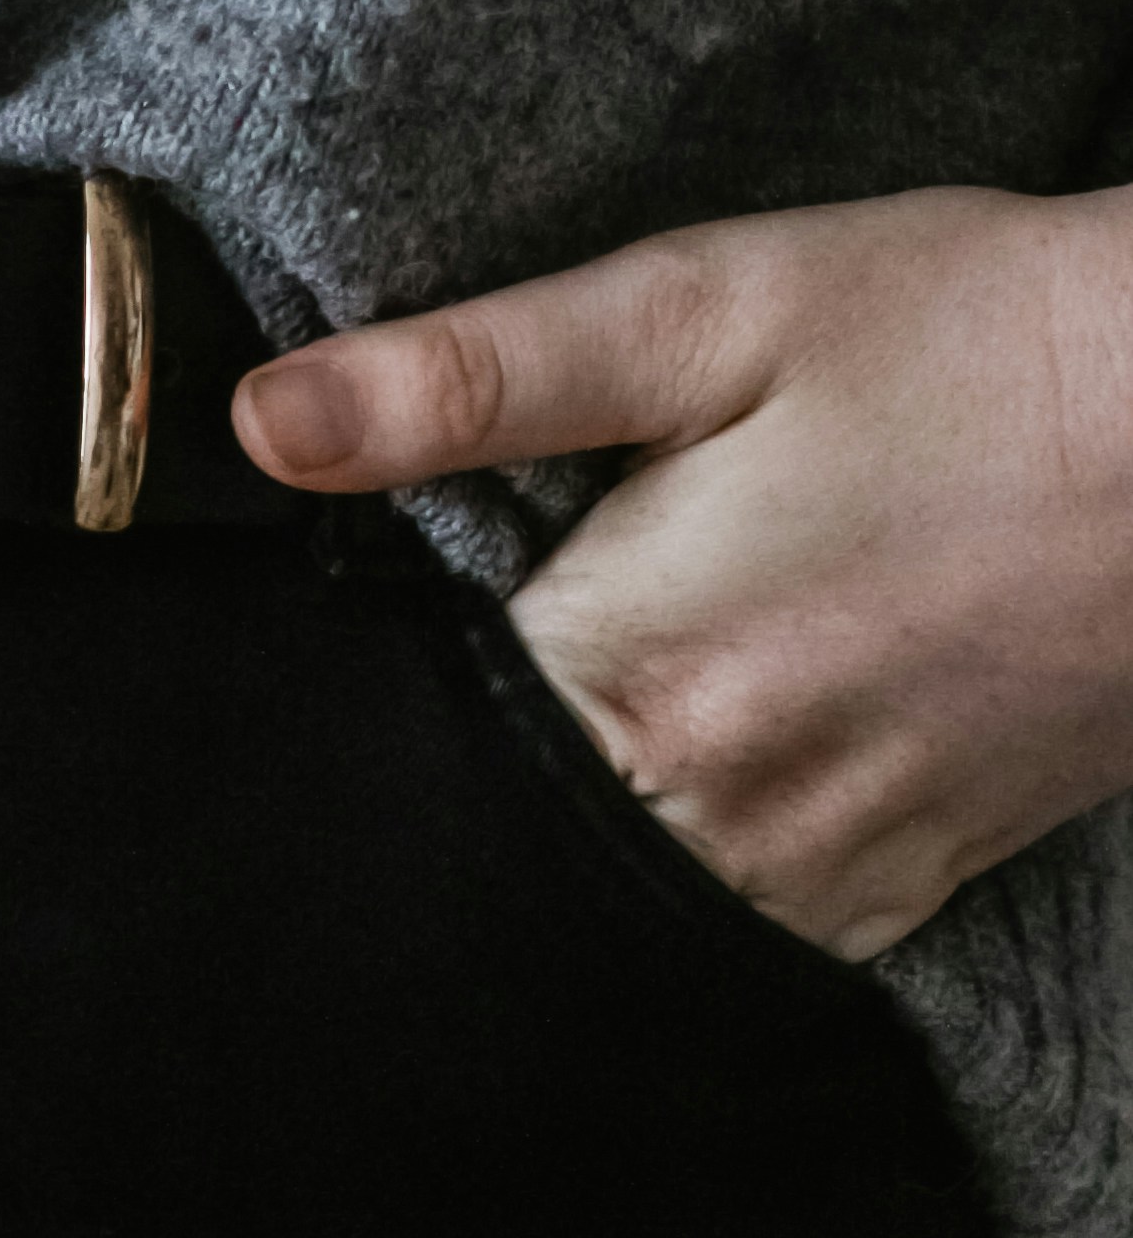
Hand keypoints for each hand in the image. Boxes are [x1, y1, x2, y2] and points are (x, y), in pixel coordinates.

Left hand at [229, 183, 1132, 958]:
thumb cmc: (975, 340)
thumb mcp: (711, 307)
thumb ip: (472, 379)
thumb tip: (262, 425)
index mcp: (633, 680)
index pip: (417, 751)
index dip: (374, 702)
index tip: (360, 658)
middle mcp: (724, 816)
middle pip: (509, 852)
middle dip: (468, 784)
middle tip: (479, 692)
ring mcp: (834, 868)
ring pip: (626, 912)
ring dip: (580, 843)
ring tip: (613, 724)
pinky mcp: (918, 882)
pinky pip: (755, 930)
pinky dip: (703, 876)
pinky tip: (711, 779)